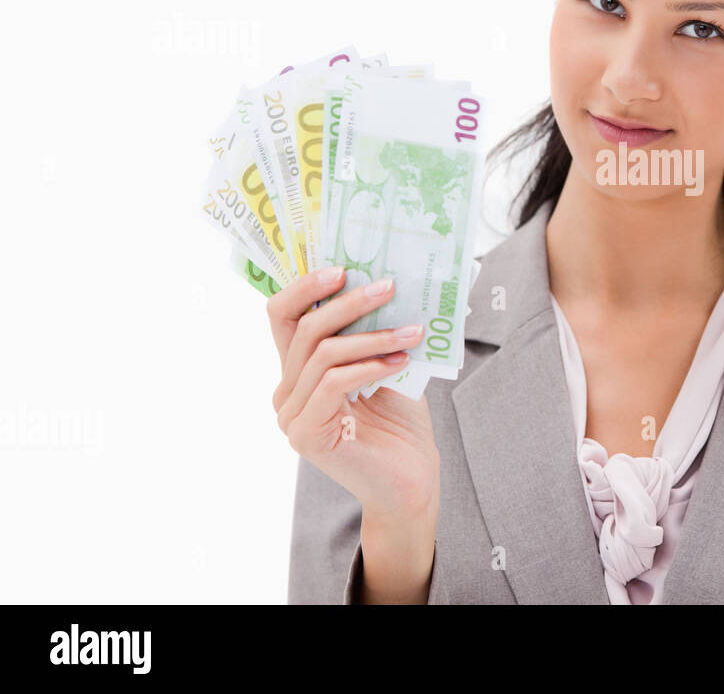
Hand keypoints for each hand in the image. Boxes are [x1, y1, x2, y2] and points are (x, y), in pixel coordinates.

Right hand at [267, 266, 439, 524]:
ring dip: (373, 335)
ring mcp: (292, 416)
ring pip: (323, 353)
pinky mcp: (307, 436)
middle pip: (304, 329)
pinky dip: (369, 365)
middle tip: (390, 286)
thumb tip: (384, 283)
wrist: (411, 483)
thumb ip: (371, 334)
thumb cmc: (400, 427)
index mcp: (299, 372)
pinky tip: (401, 362)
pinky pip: (332, 383)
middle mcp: (286, 392)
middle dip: (349, 302)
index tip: (344, 267)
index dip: (305, 286)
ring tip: (412, 331)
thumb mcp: (386, 366)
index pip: (283, 316)